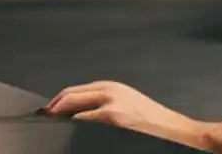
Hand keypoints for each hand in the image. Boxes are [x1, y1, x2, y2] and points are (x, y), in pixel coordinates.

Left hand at [40, 81, 214, 150]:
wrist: (181, 133)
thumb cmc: (154, 125)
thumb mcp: (127, 104)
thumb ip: (103, 104)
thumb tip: (74, 114)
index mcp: (110, 87)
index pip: (72, 91)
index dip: (55, 103)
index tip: (44, 113)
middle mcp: (109, 91)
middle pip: (67, 96)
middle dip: (51, 109)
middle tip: (40, 120)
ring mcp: (110, 105)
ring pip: (72, 107)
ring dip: (59, 118)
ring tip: (49, 128)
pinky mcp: (114, 119)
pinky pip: (83, 122)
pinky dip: (72, 127)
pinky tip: (65, 134)